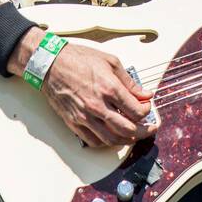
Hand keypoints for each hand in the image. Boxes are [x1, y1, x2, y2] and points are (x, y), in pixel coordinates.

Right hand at [9, 27, 157, 147]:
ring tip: (135, 136)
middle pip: (128, 129)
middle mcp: (98, 105)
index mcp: (110, 88)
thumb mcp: (110, 62)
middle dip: (144, 131)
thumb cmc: (78, 59)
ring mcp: (85, 117)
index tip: (147, 108)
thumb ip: (129, 82)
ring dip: (127, 140)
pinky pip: (94, 141)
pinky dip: (107, 142)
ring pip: (112, 139)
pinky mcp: (74, 123)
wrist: (51, 64)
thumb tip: (144, 94)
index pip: (137, 111)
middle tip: (150, 129)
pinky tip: (113, 137)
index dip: (147, 112)